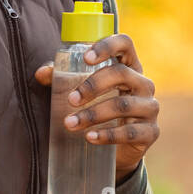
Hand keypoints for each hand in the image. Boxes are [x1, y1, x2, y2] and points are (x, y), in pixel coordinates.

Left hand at [33, 33, 158, 182]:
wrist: (120, 149)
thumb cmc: (101, 110)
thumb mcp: (85, 92)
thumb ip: (63, 79)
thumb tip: (41, 73)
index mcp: (129, 66)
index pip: (125, 43)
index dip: (106, 46)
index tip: (86, 58)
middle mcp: (144, 83)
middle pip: (121, 74)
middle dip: (92, 86)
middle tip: (71, 100)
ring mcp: (150, 107)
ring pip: (123, 105)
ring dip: (93, 114)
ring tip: (70, 124)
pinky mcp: (151, 132)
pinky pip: (130, 132)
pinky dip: (107, 135)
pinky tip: (90, 138)